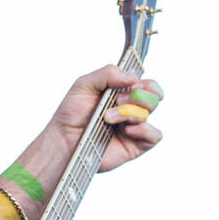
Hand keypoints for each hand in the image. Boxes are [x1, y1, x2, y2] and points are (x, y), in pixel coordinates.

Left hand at [45, 64, 163, 172]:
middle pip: (154, 96)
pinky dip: (144, 130)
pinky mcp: (134, 145)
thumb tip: (133, 77)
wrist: (64, 139)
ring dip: (128, 112)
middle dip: (138, 95)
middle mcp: (131, 110)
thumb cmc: (72, 114)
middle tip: (117, 100)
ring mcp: (133, 128)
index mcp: (123, 94)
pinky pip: (155, 136)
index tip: (130, 84)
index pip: (148, 85)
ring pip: (148, 113)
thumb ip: (107, 74)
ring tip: (107, 118)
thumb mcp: (84, 84)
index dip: (145, 83)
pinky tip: (126, 130)